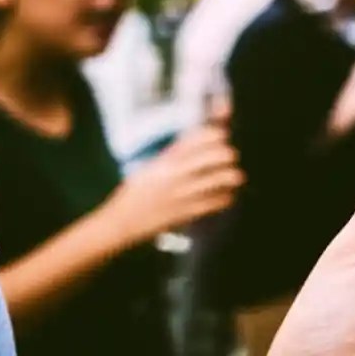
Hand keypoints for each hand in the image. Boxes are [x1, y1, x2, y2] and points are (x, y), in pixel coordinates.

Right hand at [102, 124, 243, 245]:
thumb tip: (201, 138)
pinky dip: (226, 196)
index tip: (221, 137)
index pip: (201, 136)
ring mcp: (185, 192)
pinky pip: (219, 200)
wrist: (122, 221)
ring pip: (224, 177)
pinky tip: (223, 195)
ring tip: (231, 177)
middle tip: (228, 159)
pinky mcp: (189, 211)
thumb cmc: (137, 191)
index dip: (217, 134)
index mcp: (168, 158)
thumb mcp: (153, 165)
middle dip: (228, 155)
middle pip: (219, 154)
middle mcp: (178, 172)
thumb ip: (177, 152)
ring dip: (232, 176)